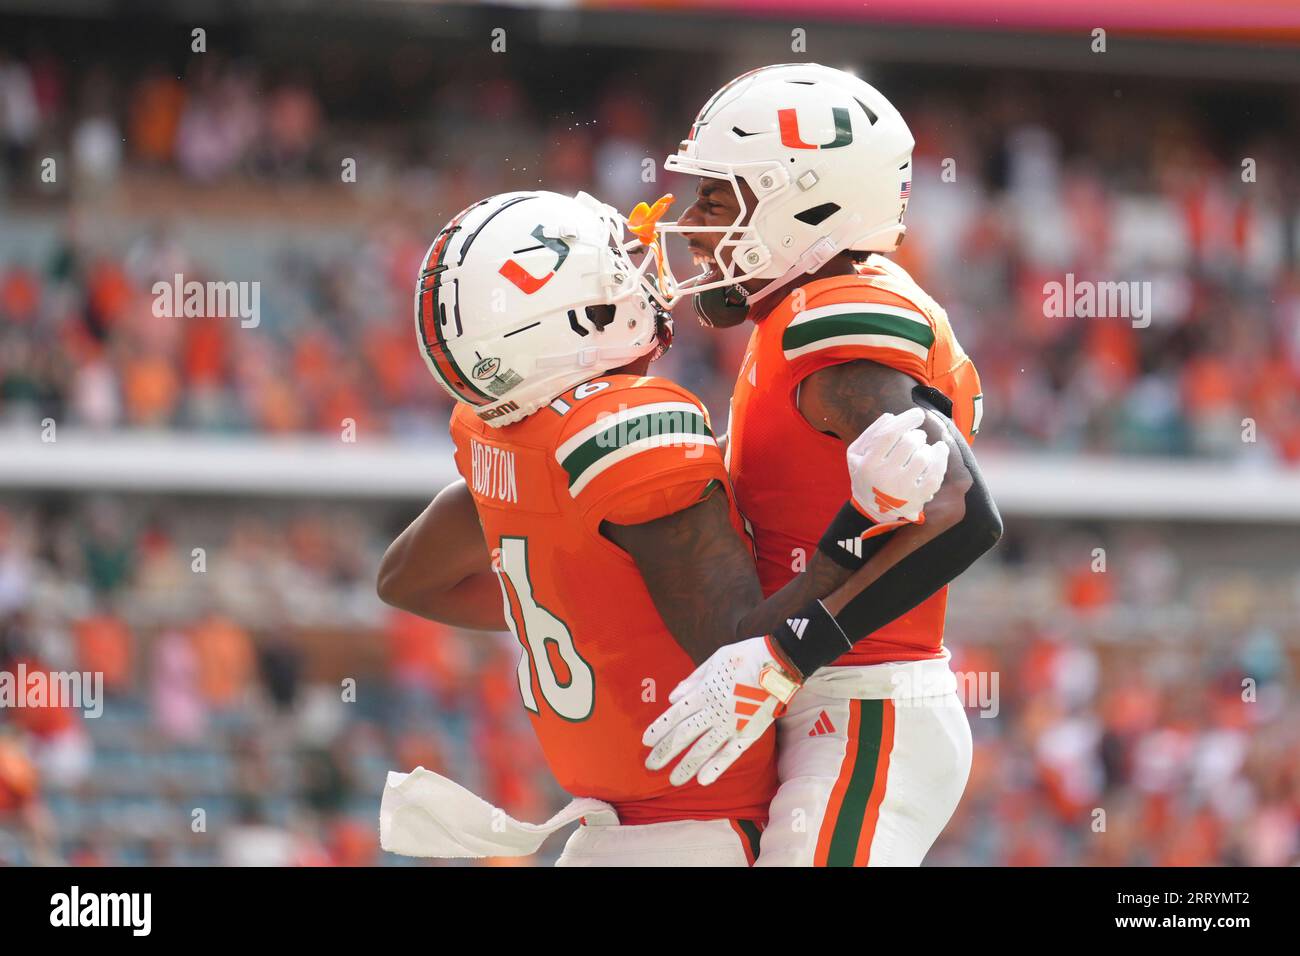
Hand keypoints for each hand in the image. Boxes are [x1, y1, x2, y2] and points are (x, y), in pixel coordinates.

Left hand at [643, 635, 799, 786]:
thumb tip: (672, 697)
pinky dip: (717, 767)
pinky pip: (731, 753)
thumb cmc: (745, 657)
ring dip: (686, 765)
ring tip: (673, 780)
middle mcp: (714, 711)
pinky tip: (703, 780)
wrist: (779, 664)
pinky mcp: (749, 733)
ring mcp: (732, 724)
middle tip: (650, 766)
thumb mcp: (715, 660)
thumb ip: (693, 680)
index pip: (676, 715)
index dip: (659, 729)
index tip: (646, 742)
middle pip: (684, 735)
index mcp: (704, 692)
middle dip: (665, 751)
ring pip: (704, 749)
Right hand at [846, 406, 947, 531]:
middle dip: (917, 434)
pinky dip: (940, 459)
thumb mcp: (856, 454)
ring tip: (921, 449)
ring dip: (925, 446)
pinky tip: (940, 449)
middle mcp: (884, 477)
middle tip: (917, 437)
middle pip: (908, 443)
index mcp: (868, 464)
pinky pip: (935, 475)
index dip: (906, 420)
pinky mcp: (917, 498)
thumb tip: (892, 416)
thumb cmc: (866, 475)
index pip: (889, 435)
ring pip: (923, 456)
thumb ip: (871, 433)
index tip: (918, 413)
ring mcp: (902, 489)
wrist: (872, 510)